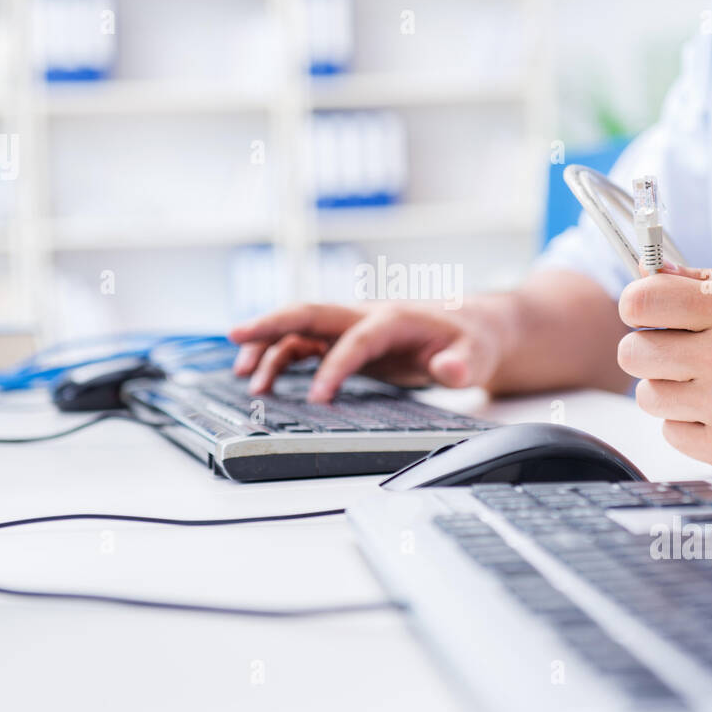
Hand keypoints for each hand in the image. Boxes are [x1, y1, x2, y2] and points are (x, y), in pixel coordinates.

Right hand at [228, 302, 504, 401]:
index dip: (336, 366)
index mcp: (394, 318)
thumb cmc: (469, 340)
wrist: (470, 327)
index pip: (357, 339)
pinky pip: (304, 345)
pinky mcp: (345, 341)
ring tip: (244, 377)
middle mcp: (365, 316)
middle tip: (235, 335)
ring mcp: (351, 328)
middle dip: (272, 323)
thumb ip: (461, 365)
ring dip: (269, 348)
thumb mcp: (475, 355)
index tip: (320, 398)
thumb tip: (449, 371)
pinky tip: (261, 380)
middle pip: (310, 313)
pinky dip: (279, 358)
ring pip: (300, 330)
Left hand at [616, 265, 711, 475]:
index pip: (641, 301)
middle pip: (632, 353)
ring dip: (668, 387)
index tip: (649, 310)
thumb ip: (711, 279)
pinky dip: (689, 423)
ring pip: (647, 396)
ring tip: (708, 381)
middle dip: (648, 347)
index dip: (637, 303)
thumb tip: (652, 273)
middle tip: (677, 348)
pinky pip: (670, 433)